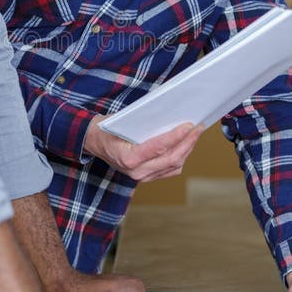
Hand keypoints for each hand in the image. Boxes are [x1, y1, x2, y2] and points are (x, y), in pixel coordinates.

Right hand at [83, 116, 203, 182]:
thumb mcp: (121, 121)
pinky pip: (170, 170)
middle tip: (198, 128)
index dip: (177, 136)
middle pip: (171, 159)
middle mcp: (136, 172)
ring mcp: (142, 177)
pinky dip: (180, 158)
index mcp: (128, 158)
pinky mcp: (147, 177)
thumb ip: (143, 122)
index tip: (189, 125)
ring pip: (174, 166)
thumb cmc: (107, 129)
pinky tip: (185, 146)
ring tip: (195, 135)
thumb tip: (170, 114)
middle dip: (188, 142)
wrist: (94, 142)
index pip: (159, 147)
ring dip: (187, 150)